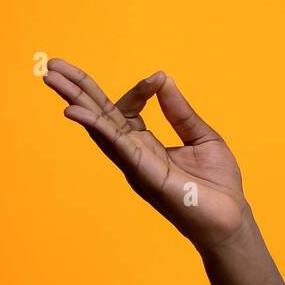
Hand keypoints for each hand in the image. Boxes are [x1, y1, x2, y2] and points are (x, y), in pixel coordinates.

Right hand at [42, 57, 249, 250]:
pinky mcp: (146, 176)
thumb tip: (162, 78)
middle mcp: (133, 154)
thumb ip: (180, 111)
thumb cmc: (217, 184)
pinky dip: (98, 128)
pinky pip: (118, 148)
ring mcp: (136, 165)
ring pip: (100, 129)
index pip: (126, 109)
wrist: (232, 219)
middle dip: (76, 90)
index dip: (138, 90)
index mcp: (146, 144)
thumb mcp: (202, 137)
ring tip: (52, 79)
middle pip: (99, 117)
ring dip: (76, 103)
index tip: (157, 79)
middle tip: (52, 66)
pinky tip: (76, 112)